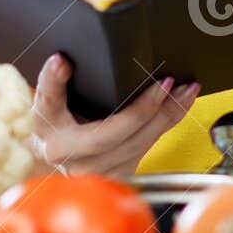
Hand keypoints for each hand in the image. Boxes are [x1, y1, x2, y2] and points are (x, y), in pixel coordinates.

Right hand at [29, 53, 199, 177]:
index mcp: (47, 128)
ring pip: (137, 144)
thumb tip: (68, 58)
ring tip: (185, 89)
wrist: (57, 159)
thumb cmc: (57, 124)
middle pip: (108, 135)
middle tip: (164, 82)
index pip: (48, 102)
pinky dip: (168, 123)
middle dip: (142, 109)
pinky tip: (181, 104)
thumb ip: (58, 82)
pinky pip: (148, 147)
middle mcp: (68, 154)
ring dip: (166, 114)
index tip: (62, 61)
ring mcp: (95, 169)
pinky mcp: (118, 174)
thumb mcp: (52, 101)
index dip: (54, 81)